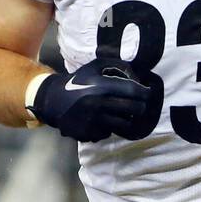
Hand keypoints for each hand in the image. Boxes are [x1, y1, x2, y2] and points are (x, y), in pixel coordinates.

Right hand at [32, 58, 156, 141]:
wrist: (53, 100)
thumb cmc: (78, 81)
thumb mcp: (95, 67)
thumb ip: (117, 67)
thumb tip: (137, 77)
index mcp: (102, 87)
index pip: (133, 91)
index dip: (145, 92)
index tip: (147, 93)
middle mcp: (100, 105)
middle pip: (134, 110)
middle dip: (140, 107)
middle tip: (138, 105)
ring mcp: (94, 122)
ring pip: (124, 124)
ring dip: (126, 119)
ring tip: (120, 113)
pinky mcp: (89, 134)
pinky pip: (108, 133)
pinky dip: (109, 128)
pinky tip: (102, 121)